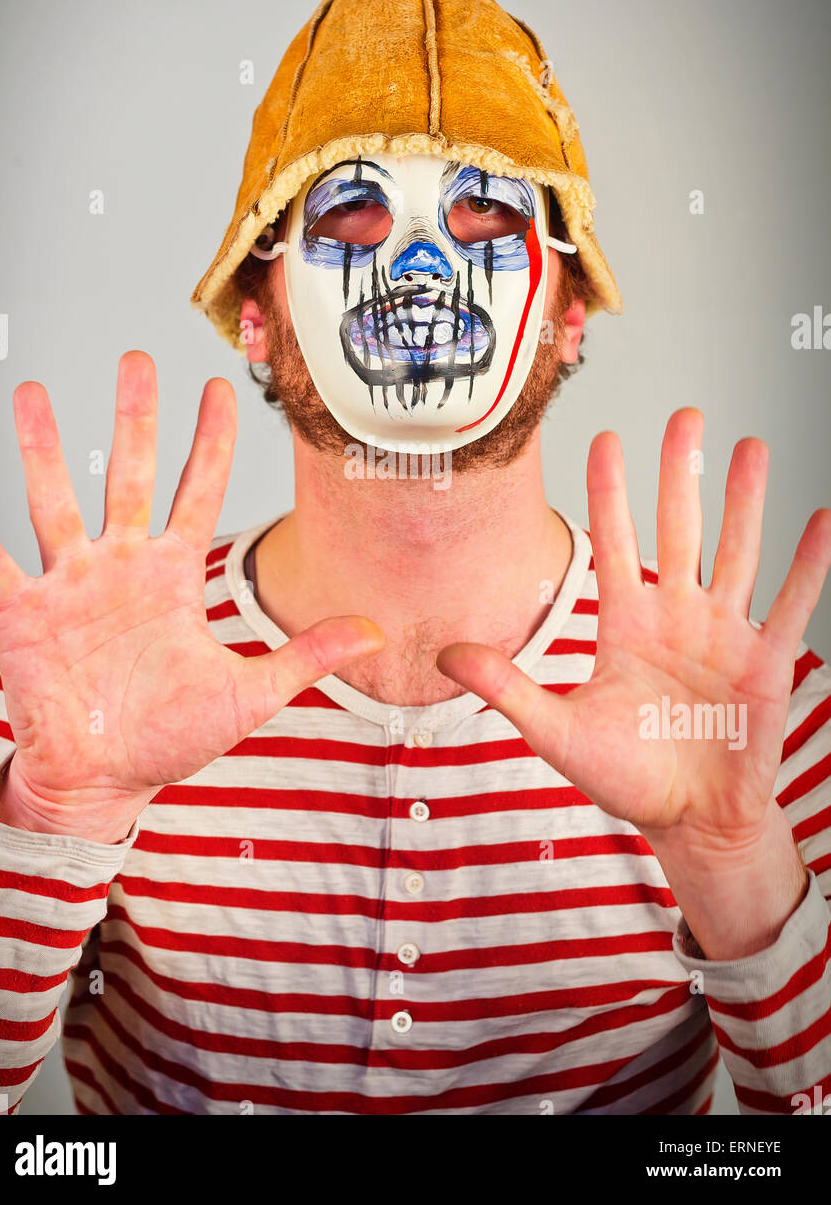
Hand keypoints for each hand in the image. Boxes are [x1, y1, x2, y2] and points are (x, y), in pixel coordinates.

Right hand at [0, 352, 382, 840]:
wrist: (103, 781)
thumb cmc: (169, 737)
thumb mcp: (248, 694)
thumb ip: (307, 656)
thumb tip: (377, 634)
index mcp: (173, 575)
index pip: (198, 491)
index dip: (211, 441)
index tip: (220, 389)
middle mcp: (122, 566)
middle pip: (130, 476)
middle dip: (135, 419)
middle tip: (136, 359)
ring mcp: (71, 586)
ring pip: (55, 502)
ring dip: (42, 451)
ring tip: (31, 395)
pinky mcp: (25, 616)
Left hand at [438, 408, 830, 861]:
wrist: (691, 823)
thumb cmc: (628, 778)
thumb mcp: (558, 731)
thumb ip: (509, 688)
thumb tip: (446, 655)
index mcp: (625, 625)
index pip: (613, 542)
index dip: (609, 492)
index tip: (605, 438)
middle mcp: (676, 617)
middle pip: (679, 529)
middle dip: (681, 473)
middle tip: (686, 416)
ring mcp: (724, 635)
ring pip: (736, 551)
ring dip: (745, 501)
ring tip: (750, 446)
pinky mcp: (766, 661)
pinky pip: (790, 603)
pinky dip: (806, 564)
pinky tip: (817, 520)